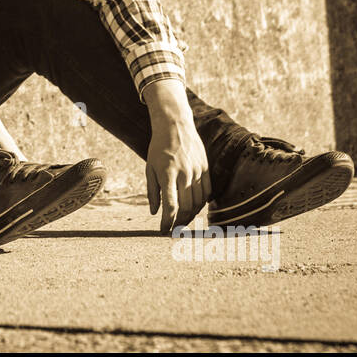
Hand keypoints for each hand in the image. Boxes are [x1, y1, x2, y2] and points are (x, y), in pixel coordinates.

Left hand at [142, 79, 209, 231]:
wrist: (175, 126)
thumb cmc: (158, 148)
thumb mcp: (149, 169)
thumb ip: (152, 192)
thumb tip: (154, 212)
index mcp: (167, 174)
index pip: (170, 205)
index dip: (167, 221)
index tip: (163, 230)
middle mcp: (184, 173)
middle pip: (186, 207)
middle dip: (180, 222)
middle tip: (174, 229)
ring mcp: (197, 171)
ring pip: (198, 202)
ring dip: (191, 215)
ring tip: (184, 221)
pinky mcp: (205, 168)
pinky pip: (207, 192)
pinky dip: (201, 203)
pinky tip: (195, 208)